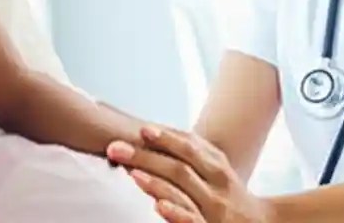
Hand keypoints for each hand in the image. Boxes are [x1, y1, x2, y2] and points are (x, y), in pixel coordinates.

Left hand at [107, 126, 273, 222]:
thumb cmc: (229, 194)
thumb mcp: (216, 169)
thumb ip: (192, 152)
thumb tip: (151, 132)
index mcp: (216, 165)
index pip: (189, 147)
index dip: (165, 138)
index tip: (140, 129)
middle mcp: (215, 185)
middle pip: (179, 167)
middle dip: (145, 156)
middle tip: (115, 148)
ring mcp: (212, 209)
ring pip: (183, 192)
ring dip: (156, 182)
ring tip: (131, 173)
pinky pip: (191, 221)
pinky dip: (175, 213)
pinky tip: (157, 207)